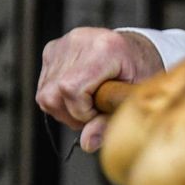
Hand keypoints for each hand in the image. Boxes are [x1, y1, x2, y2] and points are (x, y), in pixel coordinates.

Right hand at [35, 28, 163, 152]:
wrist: (137, 49)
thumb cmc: (141, 70)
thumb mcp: (133, 95)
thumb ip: (109, 119)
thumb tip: (87, 143)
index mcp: (105, 47)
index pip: (71, 89)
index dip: (81, 111)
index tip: (99, 113)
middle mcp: (80, 41)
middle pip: (53, 94)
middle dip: (71, 114)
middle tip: (94, 113)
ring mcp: (64, 44)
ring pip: (45, 93)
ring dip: (64, 108)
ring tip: (89, 103)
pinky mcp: (53, 49)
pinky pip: (44, 86)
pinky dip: (59, 98)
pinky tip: (79, 94)